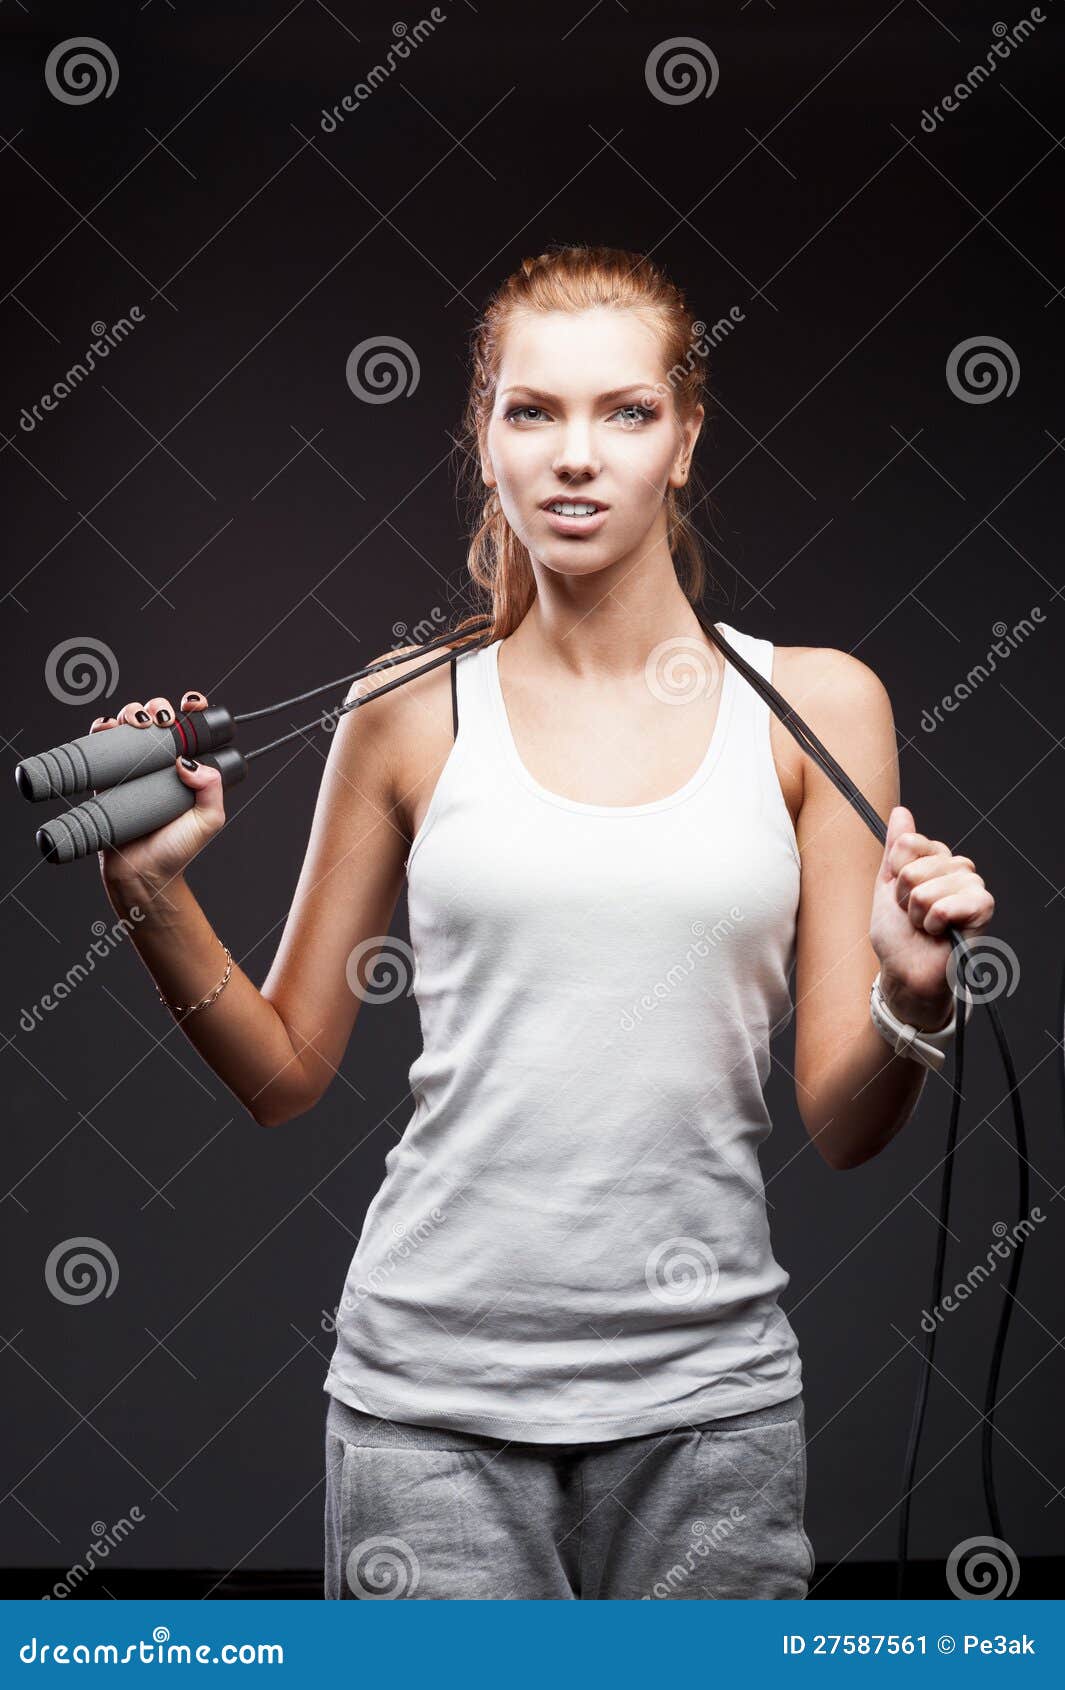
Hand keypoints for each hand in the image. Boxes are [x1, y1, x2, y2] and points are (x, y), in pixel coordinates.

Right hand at [90, 688, 225, 890]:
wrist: (140, 874)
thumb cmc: (176, 851)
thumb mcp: (207, 821)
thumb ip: (212, 790)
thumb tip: (189, 762)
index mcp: (189, 767)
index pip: (192, 727)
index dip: (192, 708)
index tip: (191, 704)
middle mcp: (161, 763)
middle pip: (157, 718)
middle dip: (157, 708)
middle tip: (159, 720)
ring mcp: (134, 767)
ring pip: (129, 724)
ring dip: (131, 712)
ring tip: (135, 723)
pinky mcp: (108, 776)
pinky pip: (101, 743)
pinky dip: (102, 728)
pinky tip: (107, 728)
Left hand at [870, 805, 994, 1028]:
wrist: (907, 970)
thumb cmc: (899, 933)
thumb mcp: (886, 885)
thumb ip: (895, 849)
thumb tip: (901, 812)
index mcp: (936, 858)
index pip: (908, 843)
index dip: (895, 874)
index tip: (899, 894)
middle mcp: (958, 866)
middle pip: (914, 867)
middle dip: (904, 897)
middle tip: (914, 915)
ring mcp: (972, 885)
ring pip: (925, 889)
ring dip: (917, 915)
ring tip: (926, 926)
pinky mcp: (982, 907)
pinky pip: (945, 905)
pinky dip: (934, 924)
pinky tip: (940, 932)